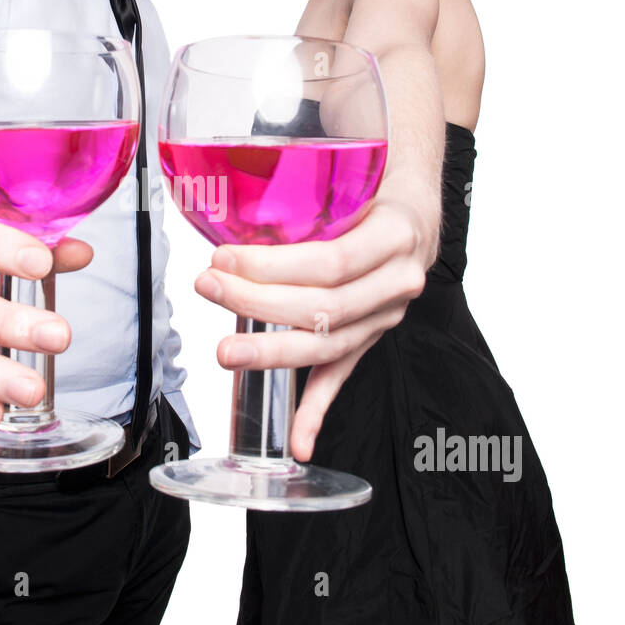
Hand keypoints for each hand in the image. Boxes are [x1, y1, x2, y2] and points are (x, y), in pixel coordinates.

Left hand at [194, 197, 432, 461]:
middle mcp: (397, 282)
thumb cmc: (373, 194)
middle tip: (209, 290)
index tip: (224, 260)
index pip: (331, 262)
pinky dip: (316, 413)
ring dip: (273, 353)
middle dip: (258, 303)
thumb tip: (230, 207)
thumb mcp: (354, 182)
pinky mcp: (371, 342)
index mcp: (395, 236)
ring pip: (328, 346)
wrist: (416, 216)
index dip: (274, 266)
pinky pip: (342, 380)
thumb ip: (308, 201)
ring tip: (227, 353)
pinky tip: (298, 442)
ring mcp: (385, 318)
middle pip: (324, 307)